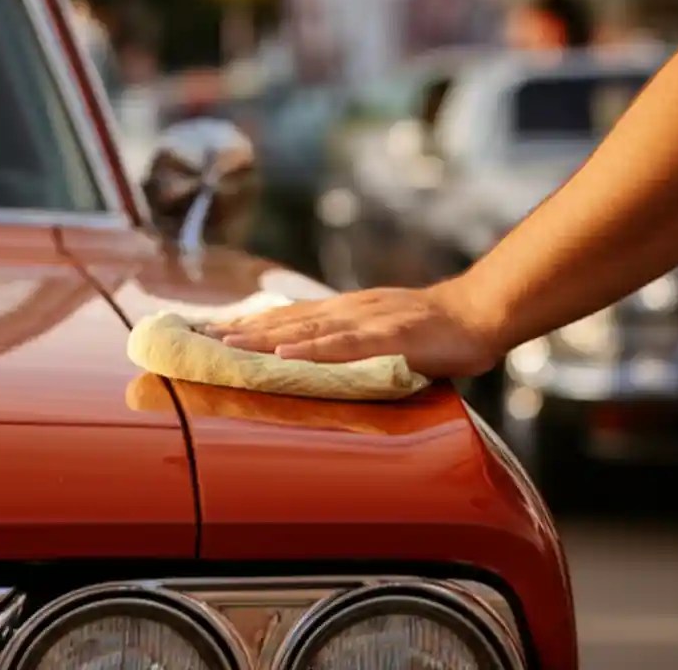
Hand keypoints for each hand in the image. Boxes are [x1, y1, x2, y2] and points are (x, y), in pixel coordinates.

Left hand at [204, 282, 506, 378]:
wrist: (479, 314)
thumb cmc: (432, 332)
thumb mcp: (381, 336)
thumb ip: (349, 348)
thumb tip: (316, 365)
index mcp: (343, 313)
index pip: (286, 318)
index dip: (246, 325)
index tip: (208, 332)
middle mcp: (346, 311)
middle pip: (284, 321)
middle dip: (240, 330)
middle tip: (198, 339)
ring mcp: (365, 321)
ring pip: (304, 329)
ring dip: (261, 338)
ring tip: (225, 345)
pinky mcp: (387, 335)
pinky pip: (342, 344)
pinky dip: (310, 350)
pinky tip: (282, 356)